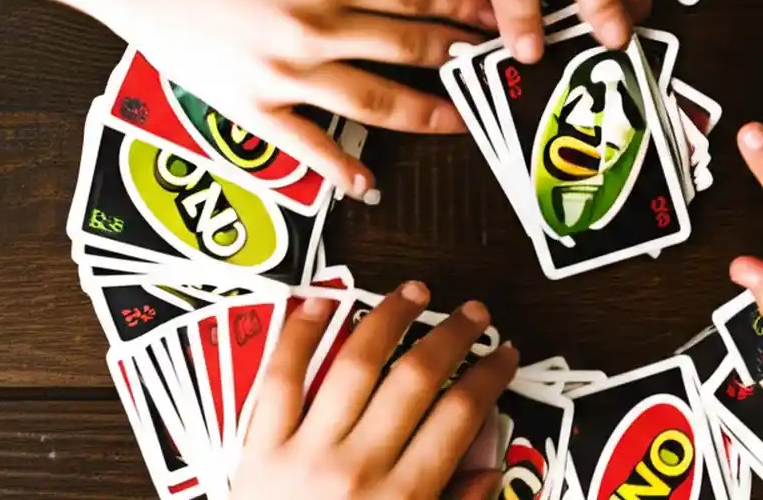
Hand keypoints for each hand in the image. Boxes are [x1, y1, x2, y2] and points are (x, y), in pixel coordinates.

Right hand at [87, 0, 497, 201]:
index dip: (463, 9)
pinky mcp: (250, 107)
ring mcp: (284, 74)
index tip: (493, 20)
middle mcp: (313, 29)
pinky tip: (368, 185)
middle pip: (409, 49)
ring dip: (427, 114)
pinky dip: (339, 170)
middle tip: (492, 68)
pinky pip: (305, 147)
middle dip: (458, 58)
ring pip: (375, 101)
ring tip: (460, 121)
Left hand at [232, 284, 518, 499]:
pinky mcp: (258, 451)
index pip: (461, 415)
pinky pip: (280, 379)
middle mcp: (359, 469)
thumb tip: (488, 469)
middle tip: (473, 313)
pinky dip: (300, 334)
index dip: (489, 375)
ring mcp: (305, 454)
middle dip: (453, 336)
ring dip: (390, 318)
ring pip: (357, 364)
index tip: (503, 355)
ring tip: (415, 293)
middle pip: (417, 379)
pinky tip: (323, 301)